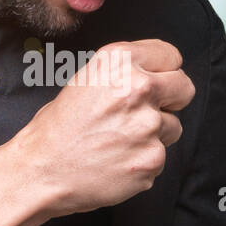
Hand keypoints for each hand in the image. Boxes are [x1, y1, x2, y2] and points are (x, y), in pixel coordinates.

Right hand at [6, 39, 195, 216]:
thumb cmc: (59, 128)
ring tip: (119, 141)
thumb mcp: (87, 80)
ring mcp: (148, 125)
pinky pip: (160, 157)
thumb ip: (126, 72)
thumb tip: (158, 75)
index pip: (171, 56)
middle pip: (184, 87)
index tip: (157, 82)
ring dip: (155, 135)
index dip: (163, 71)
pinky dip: (142, 161)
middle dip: (172, 100)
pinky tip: (117, 161)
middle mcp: (138, 88)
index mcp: (119, 61)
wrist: (41, 170)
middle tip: (147, 112)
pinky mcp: (151, 159)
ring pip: (174, 127)